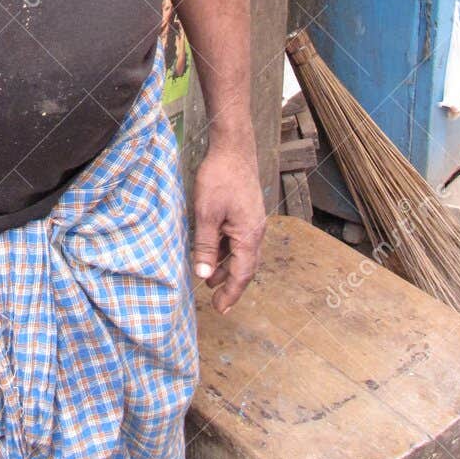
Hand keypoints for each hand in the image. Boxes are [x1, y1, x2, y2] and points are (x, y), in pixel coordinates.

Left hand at [191, 140, 265, 313]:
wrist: (233, 148)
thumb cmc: (219, 178)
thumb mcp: (206, 214)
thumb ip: (206, 245)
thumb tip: (203, 274)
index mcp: (249, 236)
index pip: (242, 274)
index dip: (231, 294)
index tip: (221, 310)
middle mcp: (256, 232)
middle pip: (246, 266)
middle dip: (231, 286)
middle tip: (218, 303)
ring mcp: (253, 221)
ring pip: (242, 253)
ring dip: (228, 268)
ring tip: (211, 281)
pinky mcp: (247, 212)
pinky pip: (239, 240)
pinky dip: (228, 252)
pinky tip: (214, 252)